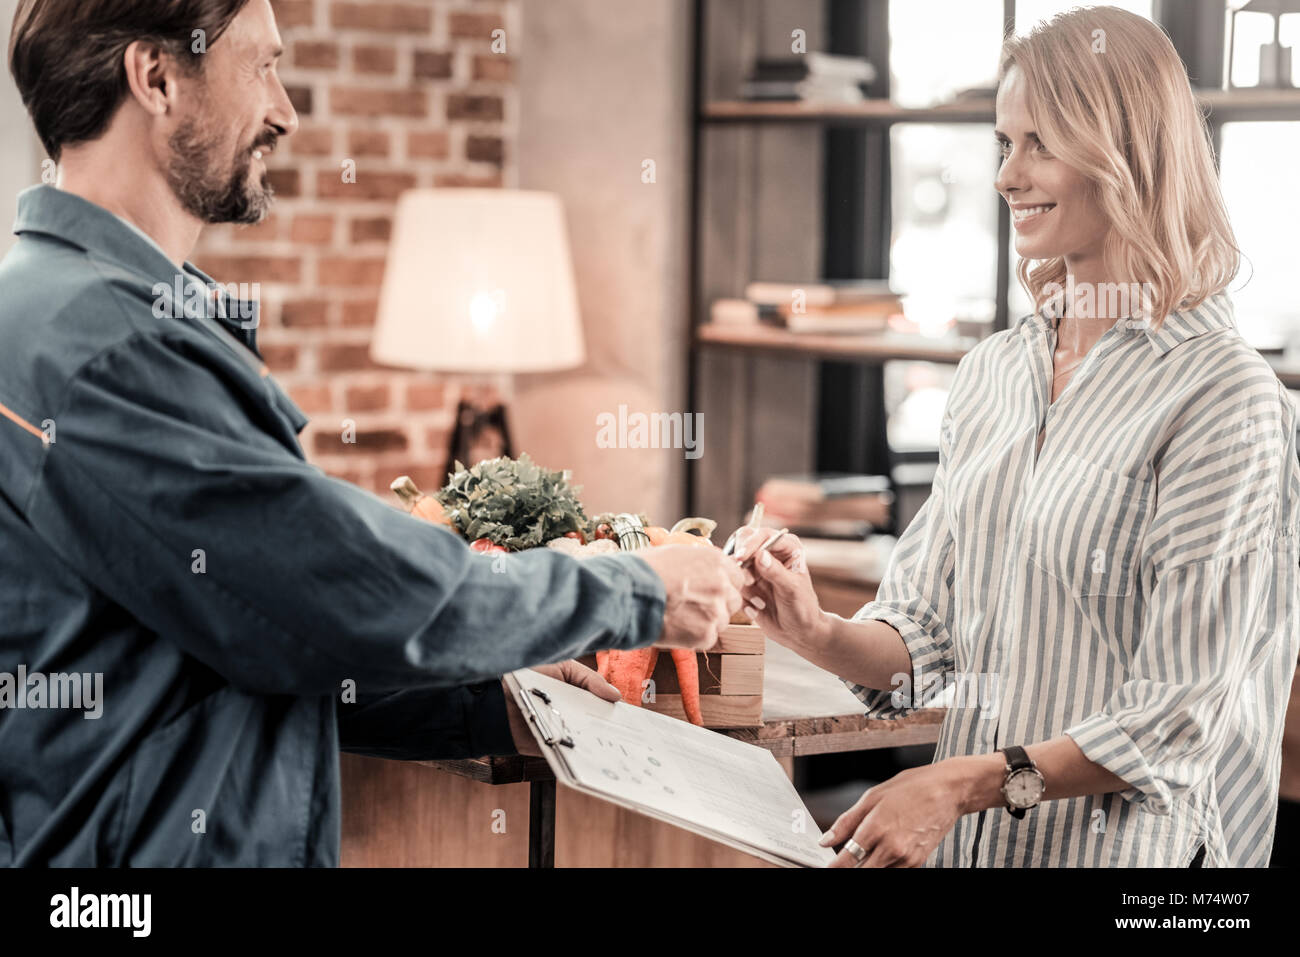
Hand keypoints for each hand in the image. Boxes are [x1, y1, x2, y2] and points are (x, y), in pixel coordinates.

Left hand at [501, 659, 619, 756]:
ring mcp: (562, 731)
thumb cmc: (526, 677)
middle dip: (612, 729)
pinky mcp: (551, 748)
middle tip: (628, 733)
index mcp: (577, 695)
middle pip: (598, 725)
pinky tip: (590, 752)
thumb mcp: (563, 668)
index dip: (616, 711)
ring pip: (586, 740)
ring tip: (614, 744)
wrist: (495, 699)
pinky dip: (579, 754)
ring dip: (598, 742)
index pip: (603, 705)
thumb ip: (590, 679)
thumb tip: (616, 696)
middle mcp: (572, 714)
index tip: (631, 718)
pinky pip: (568, 753)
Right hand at [637, 545, 744, 650]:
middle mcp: (721, 584)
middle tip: (694, 607)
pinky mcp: (706, 634)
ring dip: (706, 622)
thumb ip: (697, 562)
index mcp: (715, 561)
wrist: (626, 593)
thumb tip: (702, 570)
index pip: (736, 576)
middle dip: (718, 605)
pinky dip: (695, 637)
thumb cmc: (642, 570)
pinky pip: (708, 638)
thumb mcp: (674, 553)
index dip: (723, 585)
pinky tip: (676, 628)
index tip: (711, 591)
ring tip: (680, 618)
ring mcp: (716, 611)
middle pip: (733, 600)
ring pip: (722, 621)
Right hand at [731, 527, 828, 650]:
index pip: (763, 535)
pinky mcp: (747, 584)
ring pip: (736, 568)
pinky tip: (758, 608)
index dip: (750, 544)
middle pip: (743, 545)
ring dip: (746, 587)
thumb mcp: (792, 590)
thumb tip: (760, 555)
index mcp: (787, 547)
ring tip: (762, 602)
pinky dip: (743, 598)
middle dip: (742, 564)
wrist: (797, 632)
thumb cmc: (803, 609)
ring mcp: (757, 569)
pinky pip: (734, 585)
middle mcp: (770, 554)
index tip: (741, 557)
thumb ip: (776, 572)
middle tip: (748, 581)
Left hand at [819, 759, 972, 866]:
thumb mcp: (872, 797)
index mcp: (876, 829)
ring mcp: (906, 858)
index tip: (826, 867)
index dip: (833, 867)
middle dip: (849, 867)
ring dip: (867, 866)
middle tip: (844, 860)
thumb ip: (846, 822)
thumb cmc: (911, 788)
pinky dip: (884, 865)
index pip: (846, 861)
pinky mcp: (917, 863)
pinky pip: (894, 871)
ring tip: (865, 850)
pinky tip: (882, 851)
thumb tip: (826, 840)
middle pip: (861, 872)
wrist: (948, 791)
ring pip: (878, 873)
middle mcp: (892, 848)